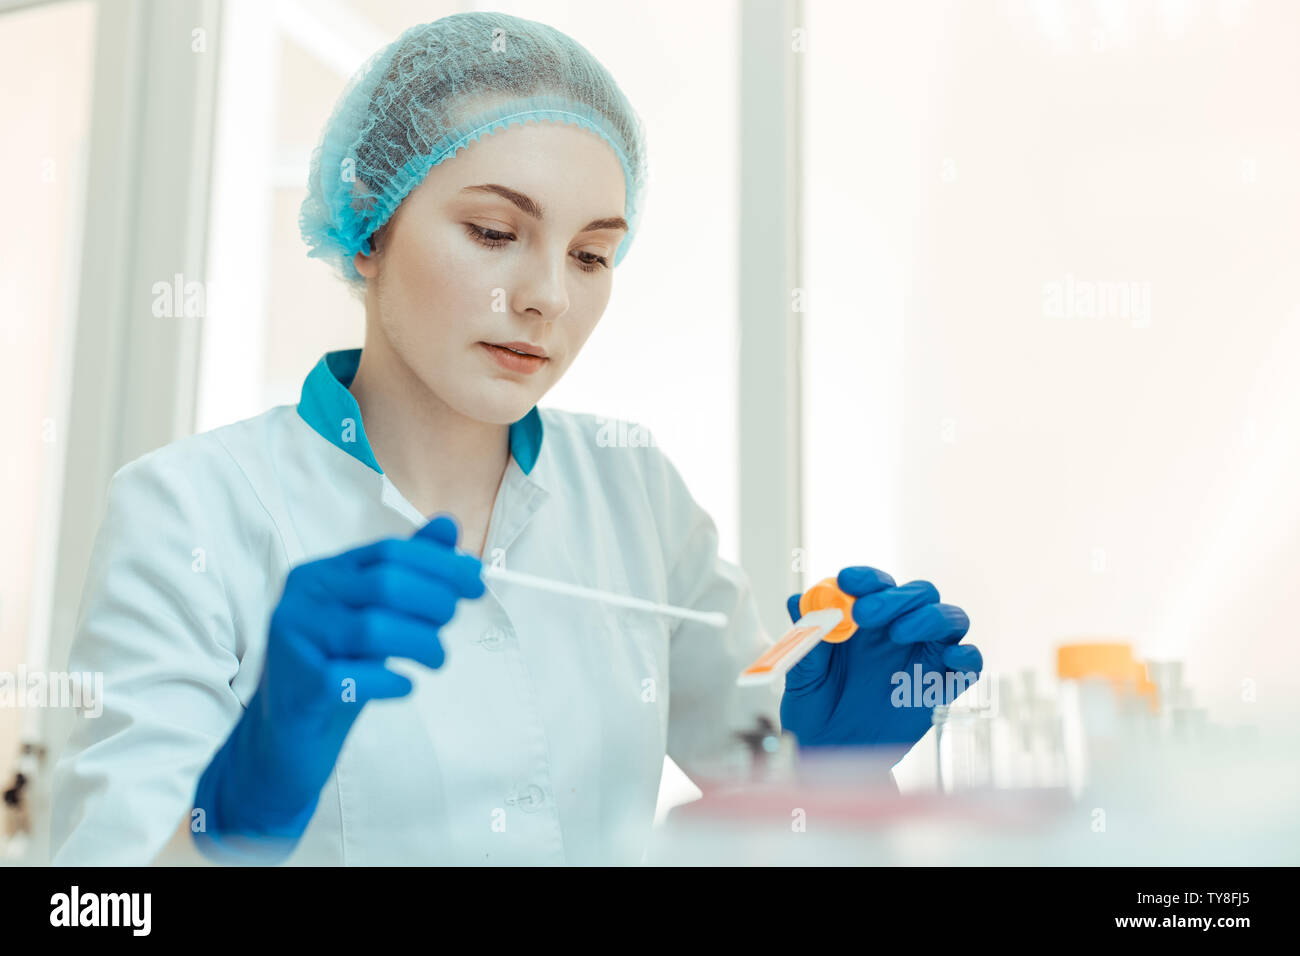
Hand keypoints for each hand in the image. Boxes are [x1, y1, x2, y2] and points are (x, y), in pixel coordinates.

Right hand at [192, 514, 483, 862]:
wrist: (288, 733)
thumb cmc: (341, 665)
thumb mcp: (376, 614)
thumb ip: (408, 570)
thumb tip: (449, 525)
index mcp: (323, 572)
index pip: (389, 551)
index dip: (440, 565)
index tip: (476, 583)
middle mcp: (303, 598)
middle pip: (385, 585)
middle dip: (434, 602)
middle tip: (453, 624)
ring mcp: (294, 640)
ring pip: (373, 630)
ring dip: (421, 643)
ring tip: (437, 659)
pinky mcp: (297, 684)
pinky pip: (353, 678)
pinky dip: (390, 681)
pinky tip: (405, 685)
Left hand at [778, 567, 981, 756]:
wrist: (829, 752)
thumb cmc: (814, 708)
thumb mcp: (803, 673)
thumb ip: (808, 637)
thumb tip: (797, 600)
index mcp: (865, 620)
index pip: (877, 585)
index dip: (866, 578)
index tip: (846, 582)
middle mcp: (898, 631)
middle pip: (919, 594)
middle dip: (896, 597)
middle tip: (866, 614)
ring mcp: (923, 658)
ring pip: (950, 618)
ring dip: (931, 616)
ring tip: (899, 632)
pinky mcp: (941, 687)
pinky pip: (970, 664)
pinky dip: (967, 655)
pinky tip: (949, 657)